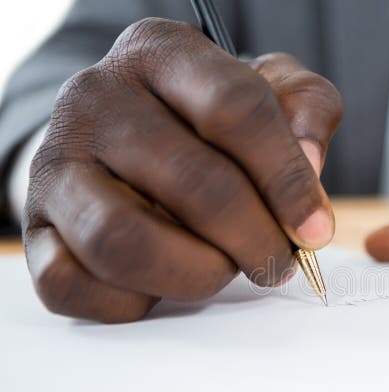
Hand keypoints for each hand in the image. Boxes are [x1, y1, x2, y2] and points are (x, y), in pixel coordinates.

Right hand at [24, 18, 342, 321]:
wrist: (125, 145)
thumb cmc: (210, 123)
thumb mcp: (272, 94)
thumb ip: (306, 110)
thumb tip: (309, 162)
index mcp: (161, 54)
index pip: (235, 109)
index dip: (287, 179)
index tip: (313, 228)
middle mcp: (95, 100)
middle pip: (193, 183)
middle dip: (254, 239)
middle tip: (277, 261)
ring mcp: (55, 166)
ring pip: (125, 242)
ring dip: (197, 273)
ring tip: (223, 268)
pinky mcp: (35, 230)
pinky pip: (76, 286)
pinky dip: (135, 301)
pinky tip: (165, 282)